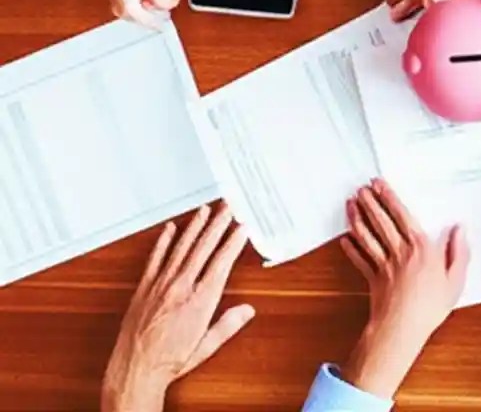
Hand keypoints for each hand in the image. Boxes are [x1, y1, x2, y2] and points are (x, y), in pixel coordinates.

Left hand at [102, 205, 252, 411]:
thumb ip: (227, 325)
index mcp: (200, 301)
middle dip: (218, 225)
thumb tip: (246, 311)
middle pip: (203, 248)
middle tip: (228, 208)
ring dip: (194, 227)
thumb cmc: (169, 361)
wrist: (135, 369)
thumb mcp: (206, 346)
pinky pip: (155, 258)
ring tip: (205, 211)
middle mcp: (180, 288)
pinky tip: (170, 228)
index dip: (233, 242)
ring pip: (181, 248)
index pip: (221, 262)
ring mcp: (160, 285)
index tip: (242, 228)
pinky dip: (163, 242)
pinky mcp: (144, 288)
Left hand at [340, 178, 469, 398]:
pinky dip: (351, 248)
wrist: (402, 328)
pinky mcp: (373, 278)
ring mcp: (383, 264)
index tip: (380, 185)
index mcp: (422, 248)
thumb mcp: (456, 279)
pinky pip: (359, 260)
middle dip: (370, 202)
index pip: (402, 215)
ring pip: (367, 236)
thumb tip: (459, 230)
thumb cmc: (430, 307)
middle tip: (362, 188)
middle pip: (381, 221)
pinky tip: (345, 239)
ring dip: (357, 218)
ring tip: (351, 204)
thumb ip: (458, 252)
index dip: (389, 198)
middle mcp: (400, 251)